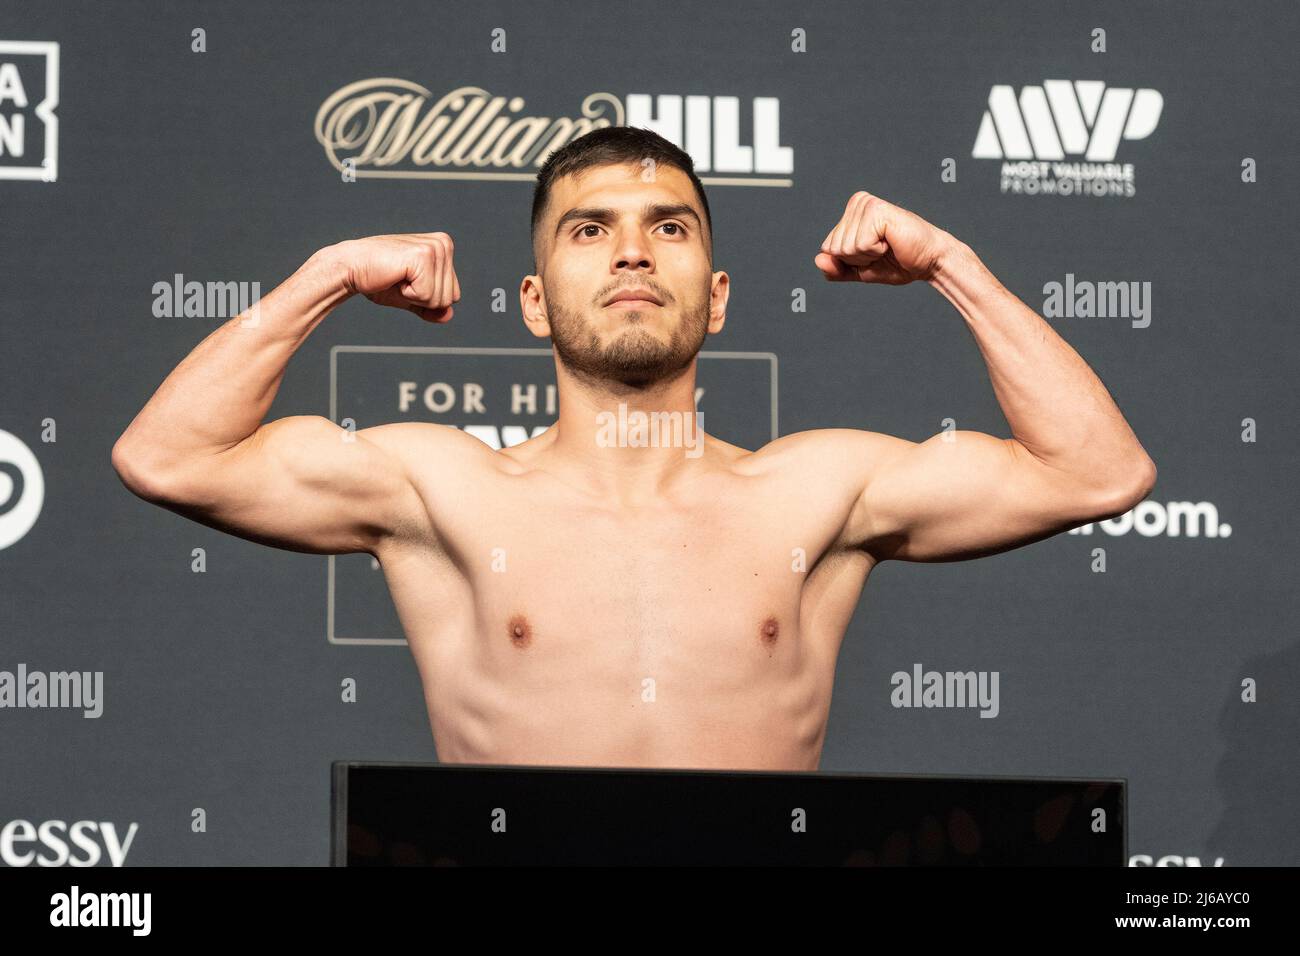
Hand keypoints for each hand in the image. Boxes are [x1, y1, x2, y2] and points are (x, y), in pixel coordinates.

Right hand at [333, 233, 460, 321]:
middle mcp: (444, 244)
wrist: (351, 269)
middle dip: (422, 299)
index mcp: (444, 248)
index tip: (408, 282)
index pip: (453, 294)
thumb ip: (431, 307)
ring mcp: (435, 248)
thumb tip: (449, 316)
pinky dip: (409, 294)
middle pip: (449, 298)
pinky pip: (427, 295)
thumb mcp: (411, 297)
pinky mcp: (423, 256)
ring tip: (398, 277)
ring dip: (414, 296)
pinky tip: (396, 276)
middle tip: (401, 280)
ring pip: (440, 299)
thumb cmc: (379, 280)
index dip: (428, 298)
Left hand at [814, 192, 950, 284]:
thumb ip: (837, 268)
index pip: (828, 248)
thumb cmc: (898, 262)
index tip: (873, 253)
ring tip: (887, 245)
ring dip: (868, 255)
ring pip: (845, 247)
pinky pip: (859, 245)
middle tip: (883, 250)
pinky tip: (890, 241)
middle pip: (834, 248)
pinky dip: (875, 251)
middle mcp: (856, 203)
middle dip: (858, 259)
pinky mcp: (875, 210)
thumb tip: (818, 260)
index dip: (850, 261)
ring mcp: (865, 204)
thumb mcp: (861, 270)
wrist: (929, 261)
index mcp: (850, 213)